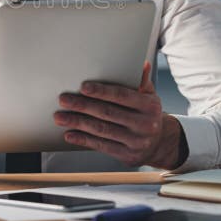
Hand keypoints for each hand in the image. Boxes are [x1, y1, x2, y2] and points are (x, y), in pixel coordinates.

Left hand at [53, 61, 186, 169]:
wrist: (159, 144)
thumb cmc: (147, 114)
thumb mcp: (149, 97)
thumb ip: (142, 81)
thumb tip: (142, 64)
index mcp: (149, 106)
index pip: (122, 96)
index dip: (101, 91)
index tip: (83, 87)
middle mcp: (144, 125)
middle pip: (108, 113)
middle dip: (82, 105)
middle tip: (64, 100)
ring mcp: (136, 142)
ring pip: (102, 130)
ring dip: (78, 122)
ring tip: (60, 117)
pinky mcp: (127, 156)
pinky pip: (102, 146)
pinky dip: (84, 140)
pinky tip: (70, 134)